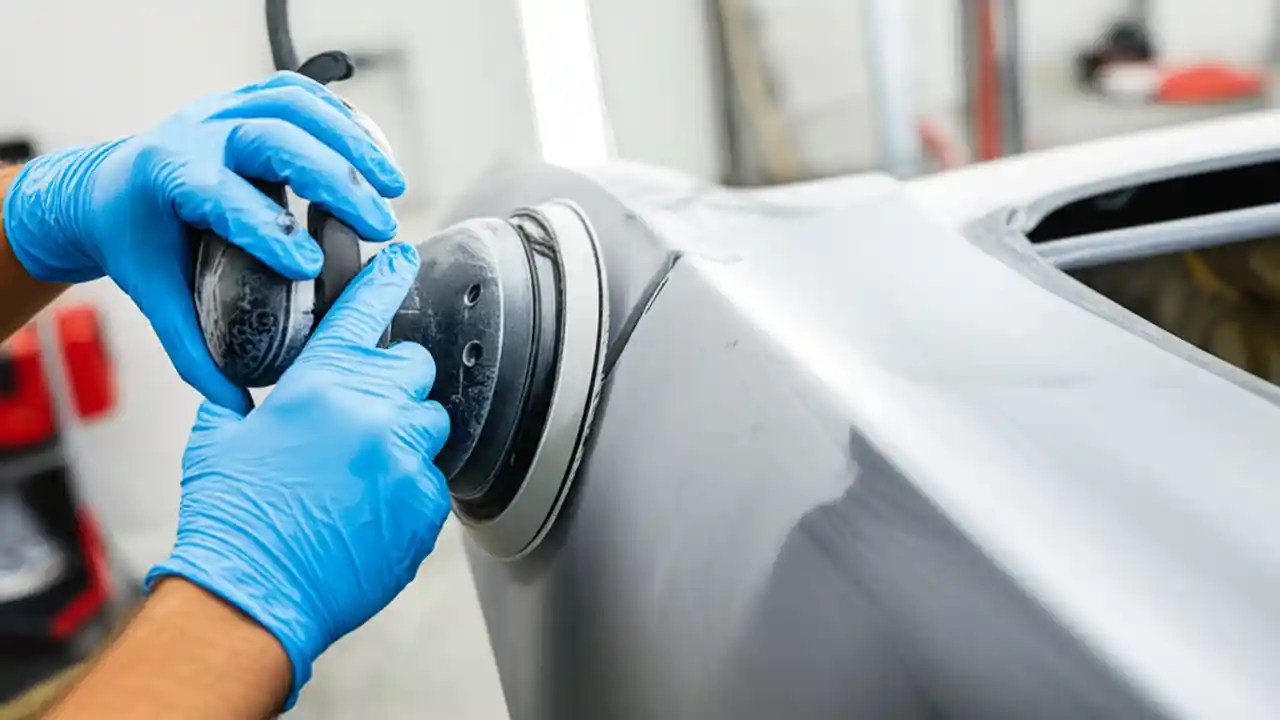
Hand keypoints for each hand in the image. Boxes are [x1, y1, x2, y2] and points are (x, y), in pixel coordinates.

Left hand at [1, 71, 404, 411]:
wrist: (110, 185)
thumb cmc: (139, 240)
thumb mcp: (156, 294)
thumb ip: (192, 350)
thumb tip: (235, 407)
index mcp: (165, 176)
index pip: (220, 195)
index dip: (267, 228)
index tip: (310, 265)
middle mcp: (196, 133)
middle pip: (272, 138)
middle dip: (334, 180)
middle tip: (378, 225)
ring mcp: (225, 108)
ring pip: (296, 106)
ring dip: (353, 143)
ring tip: (393, 188)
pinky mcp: (250, 100)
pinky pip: (304, 94)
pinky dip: (346, 120)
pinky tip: (376, 156)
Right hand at [145, 243, 450, 708]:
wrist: (252, 593)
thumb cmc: (230, 518)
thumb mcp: (219, 440)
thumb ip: (241, 405)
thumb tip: (242, 399)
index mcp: (321, 382)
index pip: (363, 312)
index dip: (386, 280)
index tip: (404, 259)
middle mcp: (374, 410)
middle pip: (413, 368)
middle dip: (393, 384)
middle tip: (361, 417)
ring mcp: (406, 457)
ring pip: (428, 425)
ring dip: (403, 439)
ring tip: (359, 475)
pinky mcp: (427, 504)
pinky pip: (433, 480)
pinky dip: (408, 490)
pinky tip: (368, 512)